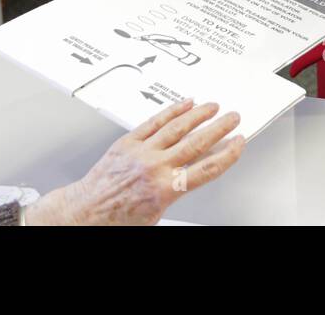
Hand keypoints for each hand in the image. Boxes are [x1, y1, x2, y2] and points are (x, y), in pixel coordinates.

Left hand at [26, 100, 244, 224]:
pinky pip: (154, 123)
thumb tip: (196, 175)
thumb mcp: (158, 212)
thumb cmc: (118, 219)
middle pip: (197, 143)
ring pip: (177, 128)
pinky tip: (183, 105)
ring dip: (199, 115)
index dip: (227, 155)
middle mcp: (156, 167)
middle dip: (219, 128)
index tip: (238, 144)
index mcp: (166, 190)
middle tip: (233, 118)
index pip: (207, 169)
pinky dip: (171, 112)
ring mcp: (142, 152)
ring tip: (213, 107)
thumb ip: (179, 190)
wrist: (86, 213)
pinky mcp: (128, 142)